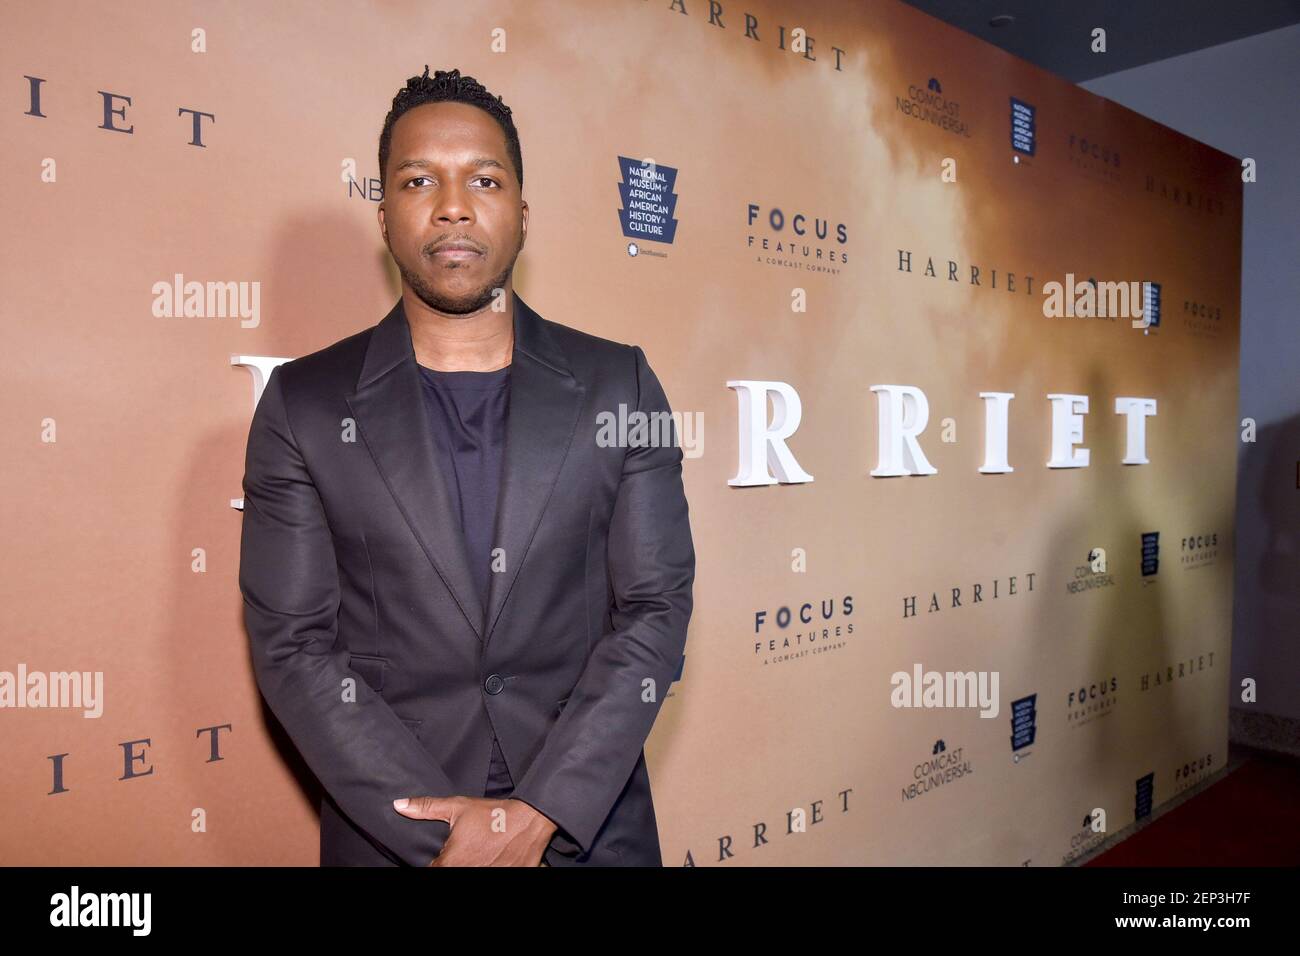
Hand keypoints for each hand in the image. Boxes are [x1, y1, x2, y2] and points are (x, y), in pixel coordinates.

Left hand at [393, 795, 557, 865]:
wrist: (530, 819)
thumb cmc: (493, 813)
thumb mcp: (457, 807)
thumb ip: (426, 808)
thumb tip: (399, 805)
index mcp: (451, 862)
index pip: (432, 872)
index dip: (437, 863)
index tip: (444, 856)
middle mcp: (467, 874)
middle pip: (450, 873)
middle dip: (454, 864)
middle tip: (467, 851)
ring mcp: (487, 878)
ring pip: (470, 876)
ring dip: (472, 866)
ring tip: (480, 854)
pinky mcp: (507, 879)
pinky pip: (490, 877)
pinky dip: (489, 868)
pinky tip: (492, 860)